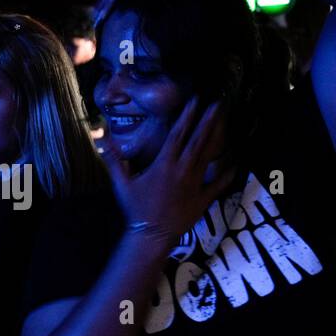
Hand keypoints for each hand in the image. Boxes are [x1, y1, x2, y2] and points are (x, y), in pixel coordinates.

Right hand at [102, 100, 233, 246]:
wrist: (151, 235)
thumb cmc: (136, 209)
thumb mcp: (121, 182)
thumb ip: (113, 158)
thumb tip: (100, 137)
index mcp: (164, 164)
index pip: (178, 134)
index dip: (187, 116)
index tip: (195, 100)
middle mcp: (182, 170)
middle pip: (198, 140)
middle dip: (208, 120)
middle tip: (218, 103)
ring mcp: (195, 184)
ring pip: (208, 156)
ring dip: (216, 137)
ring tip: (223, 122)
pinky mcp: (202, 199)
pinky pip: (218, 184)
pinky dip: (227, 174)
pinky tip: (235, 164)